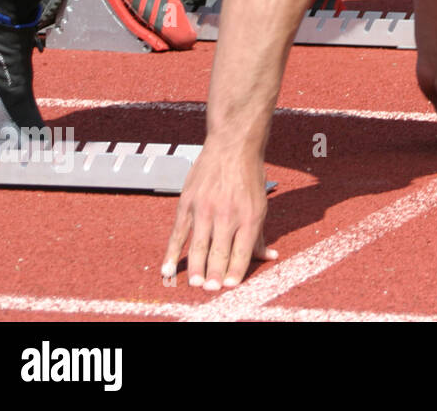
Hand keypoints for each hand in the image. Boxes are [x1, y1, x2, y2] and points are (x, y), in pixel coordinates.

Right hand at [162, 142, 274, 290]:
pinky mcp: (187, 203)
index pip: (242, 252)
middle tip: (210, 290)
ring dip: (195, 268)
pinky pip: (177, 233)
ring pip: (198, 246)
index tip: (229, 287)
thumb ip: (261, 235)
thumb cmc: (249, 177)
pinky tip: (167, 269)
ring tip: (195, 284)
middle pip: (220, 252)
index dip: (236, 271)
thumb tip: (269, 258)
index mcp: (250, 216)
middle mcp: (227, 214)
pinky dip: (171, 253)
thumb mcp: (261, 205)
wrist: (232, 146)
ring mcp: (205, 209)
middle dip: (215, 274)